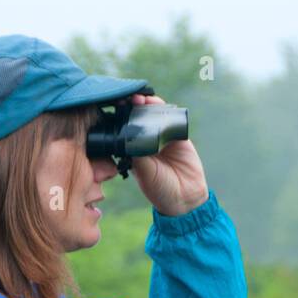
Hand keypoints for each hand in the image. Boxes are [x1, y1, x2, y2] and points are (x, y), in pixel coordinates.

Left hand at [124, 92, 209, 217]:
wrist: (185, 198)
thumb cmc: (160, 190)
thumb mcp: (145, 173)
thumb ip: (138, 154)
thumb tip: (129, 134)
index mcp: (133, 150)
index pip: (124, 128)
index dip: (119, 118)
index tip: (112, 109)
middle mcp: (146, 141)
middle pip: (137, 117)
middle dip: (130, 106)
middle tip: (124, 99)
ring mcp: (162, 136)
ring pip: (152, 114)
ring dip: (146, 104)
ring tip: (138, 99)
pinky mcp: (177, 135)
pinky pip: (170, 117)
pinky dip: (162, 107)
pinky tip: (155, 102)